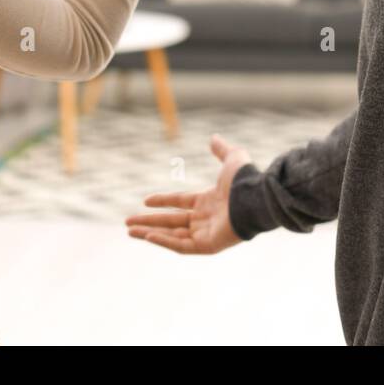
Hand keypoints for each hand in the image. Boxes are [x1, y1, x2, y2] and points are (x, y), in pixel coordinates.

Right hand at [124, 134, 249, 253]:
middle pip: (171, 221)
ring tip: (129, 231)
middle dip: (149, 221)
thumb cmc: (246, 180)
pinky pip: (181, 246)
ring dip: (150, 233)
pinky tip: (147, 236)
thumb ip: (222, 150)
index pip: (180, 203)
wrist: (256, 198)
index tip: (145, 200)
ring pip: (172, 235)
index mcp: (209, 201)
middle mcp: (206, 219)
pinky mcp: (208, 246)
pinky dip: (164, 242)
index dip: (163, 201)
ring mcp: (206, 233)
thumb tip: (214, 138)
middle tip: (127, 222)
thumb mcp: (232, 158)